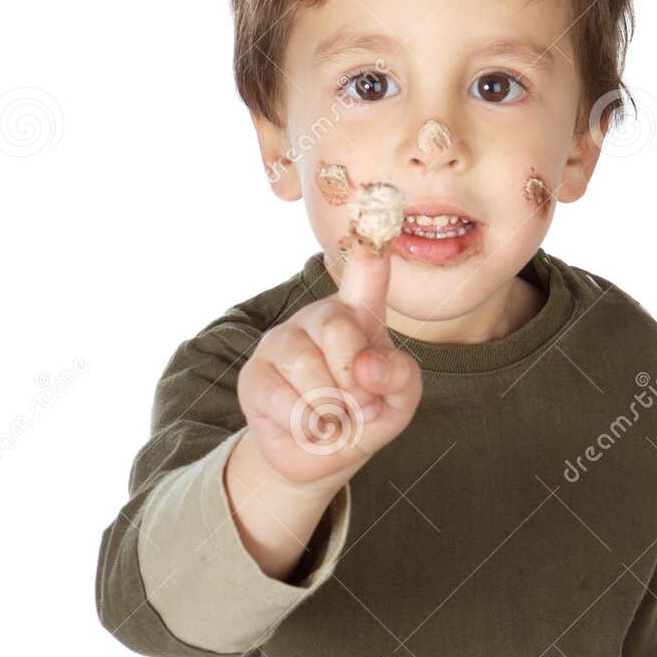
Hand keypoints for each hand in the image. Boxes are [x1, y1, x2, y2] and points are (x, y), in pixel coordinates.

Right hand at [236, 238, 421, 488]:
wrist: (321, 455)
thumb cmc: (365, 413)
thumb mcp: (399, 400)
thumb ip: (400, 379)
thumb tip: (367, 367)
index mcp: (360, 314)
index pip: (367, 271)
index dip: (372, 242)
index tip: (379, 201)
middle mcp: (319, 317)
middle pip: (338, 328)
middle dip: (358, 379)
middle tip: (363, 403)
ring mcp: (282, 343)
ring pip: (311, 371)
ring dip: (335, 409)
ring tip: (337, 417)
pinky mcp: (256, 377)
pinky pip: (288, 402)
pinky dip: (312, 427)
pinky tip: (314, 427)